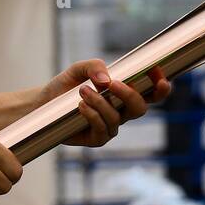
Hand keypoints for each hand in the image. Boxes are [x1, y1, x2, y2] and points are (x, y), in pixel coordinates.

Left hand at [41, 59, 171, 147]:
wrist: (42, 103)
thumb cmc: (65, 86)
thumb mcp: (78, 69)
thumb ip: (94, 66)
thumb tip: (106, 80)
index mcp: (125, 94)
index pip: (152, 93)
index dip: (161, 87)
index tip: (158, 74)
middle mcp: (122, 112)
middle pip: (141, 108)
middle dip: (130, 95)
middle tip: (113, 84)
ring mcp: (110, 126)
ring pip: (117, 118)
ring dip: (101, 103)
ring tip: (83, 91)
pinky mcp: (96, 138)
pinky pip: (103, 130)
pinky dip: (92, 115)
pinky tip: (80, 105)